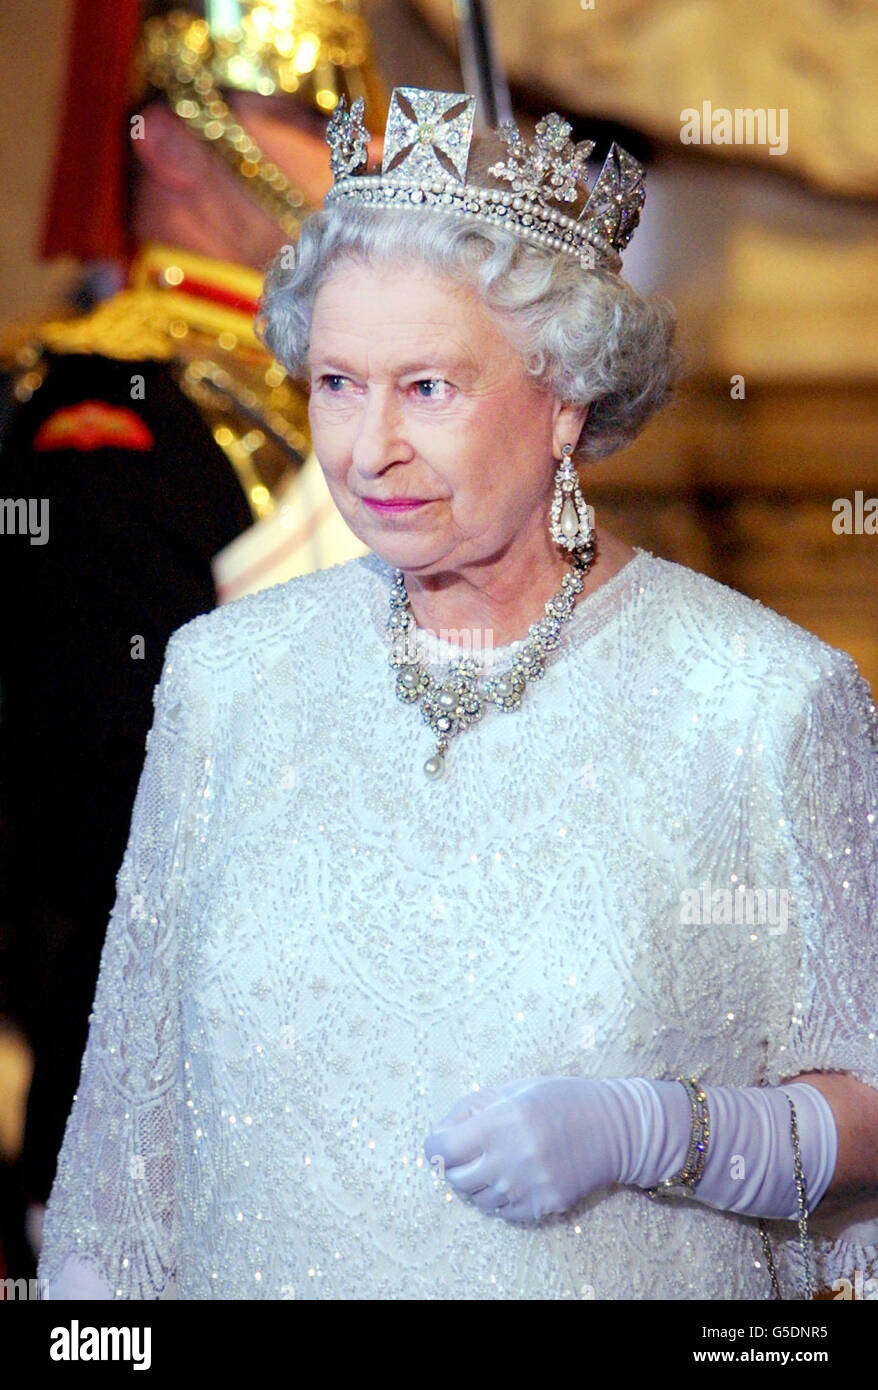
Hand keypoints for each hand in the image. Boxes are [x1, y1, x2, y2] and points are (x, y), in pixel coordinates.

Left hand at [423, 1076, 626, 1222]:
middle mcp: (512, 1158)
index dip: (435, 1145)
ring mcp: (528, 1186)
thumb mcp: (514, 1089)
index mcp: (502, 1122)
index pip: (443, 1148)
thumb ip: (471, 1108)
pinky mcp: (543, 1205)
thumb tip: (438, 1134)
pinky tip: (516, 1177)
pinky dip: (501, 1198)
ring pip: (478, 1198)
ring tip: (499, 1161)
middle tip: (471, 1150)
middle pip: (456, 1178)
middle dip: (456, 1164)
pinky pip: (503, 1213)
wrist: (614, 1127)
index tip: (440, 1142)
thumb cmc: (561, 1099)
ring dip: (480, 1182)